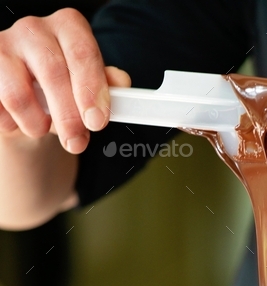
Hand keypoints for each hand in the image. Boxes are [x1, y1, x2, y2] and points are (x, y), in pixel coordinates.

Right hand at [0, 9, 129, 152]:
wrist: (29, 105)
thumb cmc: (64, 92)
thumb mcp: (89, 89)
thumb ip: (106, 85)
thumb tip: (121, 83)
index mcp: (67, 27)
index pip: (81, 51)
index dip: (91, 87)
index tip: (97, 121)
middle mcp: (33, 29)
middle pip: (52, 73)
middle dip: (69, 116)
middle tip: (77, 143)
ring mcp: (3, 47)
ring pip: (18, 94)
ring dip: (36, 125)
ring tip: (43, 129)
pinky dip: (13, 125)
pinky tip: (20, 120)